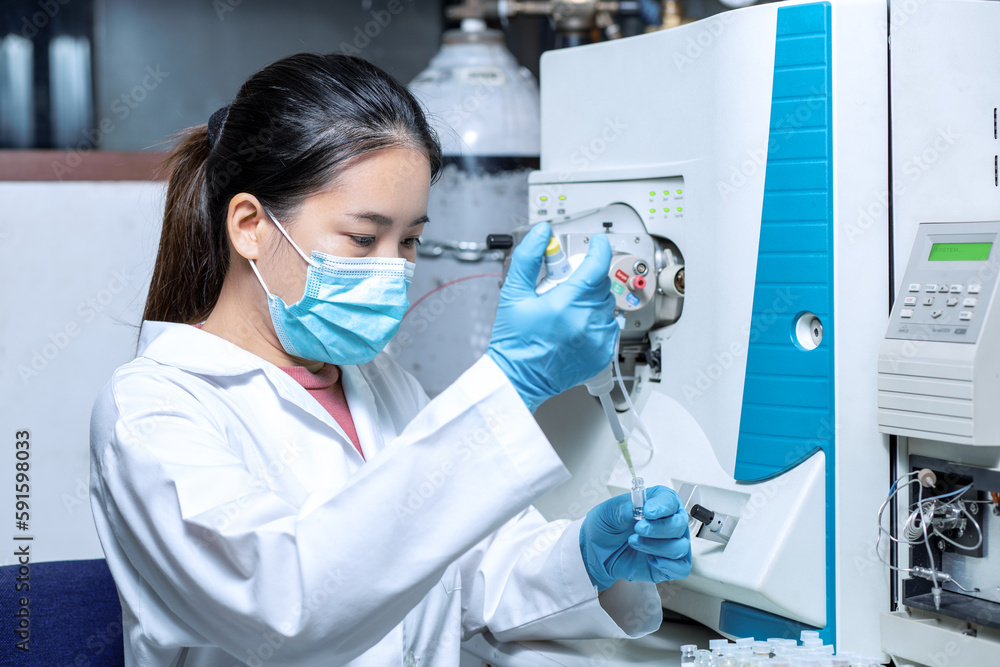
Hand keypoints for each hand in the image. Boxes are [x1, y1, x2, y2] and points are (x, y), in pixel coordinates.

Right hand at [486, 222, 617, 411]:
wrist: (518, 379)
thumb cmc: (514, 341)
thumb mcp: (513, 293)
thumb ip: (528, 258)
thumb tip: (542, 234)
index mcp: (566, 303)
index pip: (597, 265)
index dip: (599, 249)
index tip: (596, 244)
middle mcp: (586, 321)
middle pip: (602, 283)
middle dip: (587, 278)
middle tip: (565, 286)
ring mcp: (597, 339)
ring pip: (607, 304)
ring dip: (592, 301)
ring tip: (567, 311)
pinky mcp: (603, 353)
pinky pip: (609, 326)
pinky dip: (596, 321)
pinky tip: (575, 327)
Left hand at [579, 485, 691, 590]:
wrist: (596, 550)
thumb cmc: (606, 527)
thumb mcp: (608, 511)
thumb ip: (624, 508)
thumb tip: (637, 509)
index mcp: (657, 503)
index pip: (671, 501)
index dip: (662, 506)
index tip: (648, 512)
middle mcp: (668, 523)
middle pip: (679, 524)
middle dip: (658, 528)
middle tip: (638, 529)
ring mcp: (670, 544)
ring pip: (680, 547)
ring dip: (657, 547)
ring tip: (635, 543)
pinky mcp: (668, 565)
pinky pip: (681, 568)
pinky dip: (667, 565)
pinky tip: (650, 559)